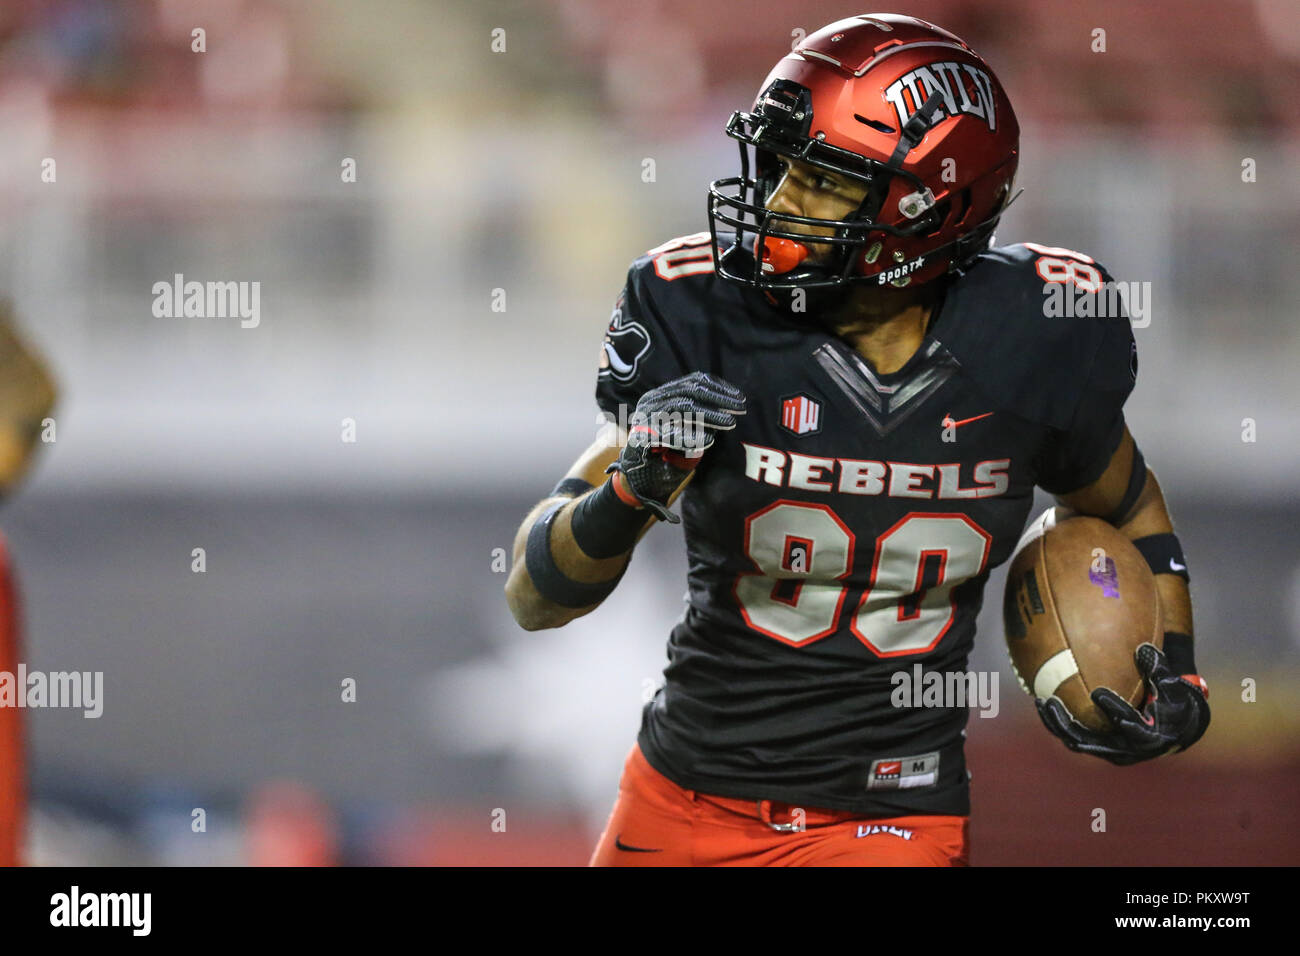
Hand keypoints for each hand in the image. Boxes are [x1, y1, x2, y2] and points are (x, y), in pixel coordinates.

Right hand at [607, 371, 745, 522]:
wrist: (636, 478)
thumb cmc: (665, 452)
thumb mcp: (684, 428)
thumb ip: (700, 415)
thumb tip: (729, 405)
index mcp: (661, 395)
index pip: (693, 381)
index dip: (718, 387)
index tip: (739, 397)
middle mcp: (651, 402)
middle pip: (689, 391)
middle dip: (718, 399)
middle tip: (740, 409)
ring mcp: (643, 418)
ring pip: (681, 408)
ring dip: (709, 415)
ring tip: (729, 424)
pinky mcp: (640, 438)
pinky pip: (669, 434)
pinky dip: (689, 436)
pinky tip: (709, 440)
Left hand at [1035, 642, 1209, 765]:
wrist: (1174, 727)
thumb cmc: (1174, 702)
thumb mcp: (1172, 687)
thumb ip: (1158, 670)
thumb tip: (1143, 649)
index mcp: (1148, 737)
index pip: (1128, 725)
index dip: (1113, 710)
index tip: (1097, 693)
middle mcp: (1126, 750)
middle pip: (1090, 741)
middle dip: (1068, 724)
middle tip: (1051, 701)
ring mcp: (1110, 751)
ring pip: (1076, 741)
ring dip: (1057, 725)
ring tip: (1042, 702)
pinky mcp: (1099, 746)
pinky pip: (1074, 736)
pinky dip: (1058, 723)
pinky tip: (1043, 702)